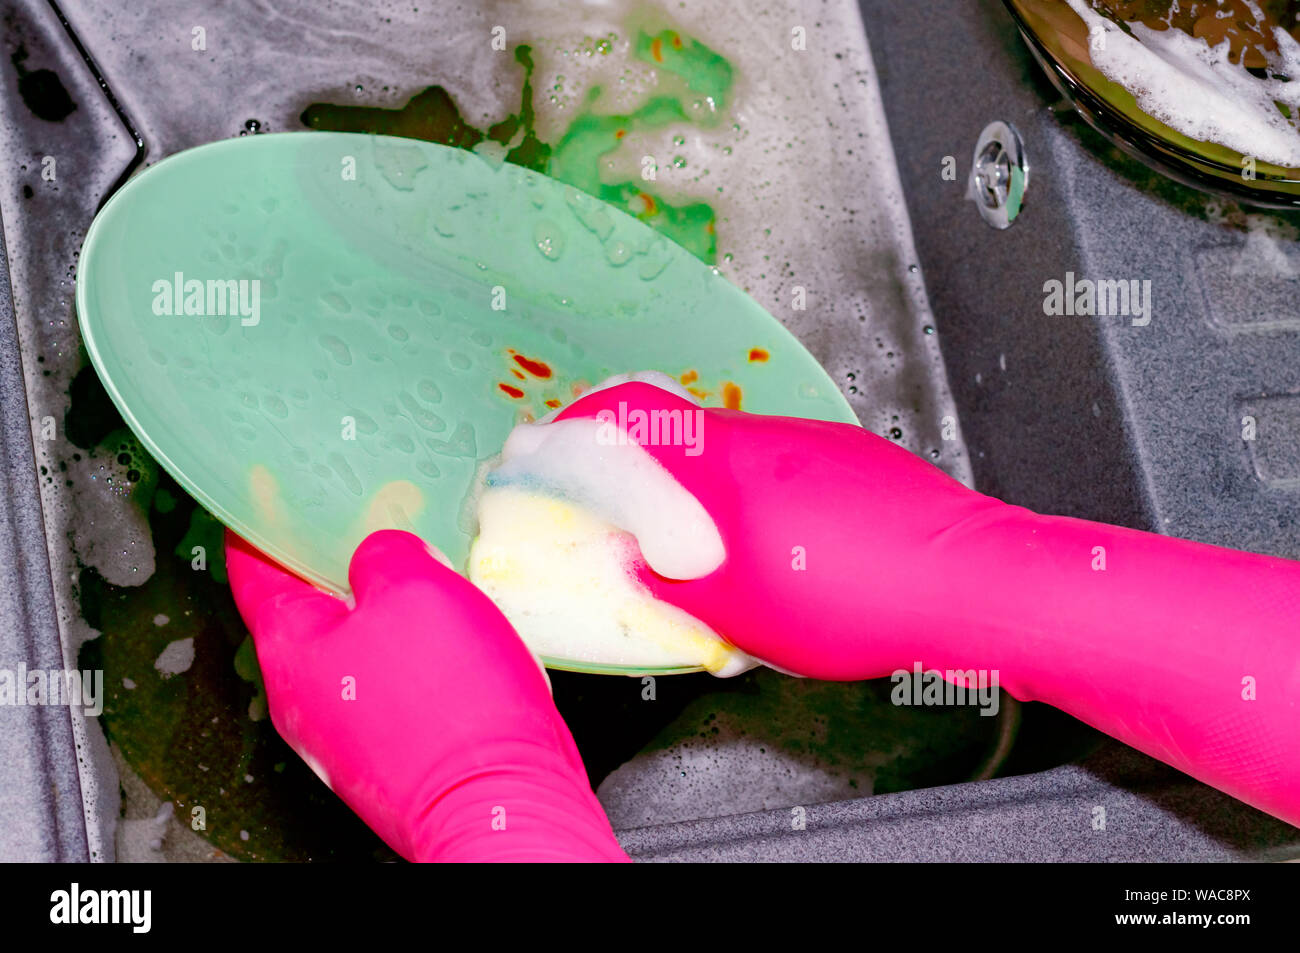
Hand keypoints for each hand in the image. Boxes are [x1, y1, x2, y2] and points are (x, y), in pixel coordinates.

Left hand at [224, 529, 627, 861]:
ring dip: (391, 613)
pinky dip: (420, 655)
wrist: (503, 802)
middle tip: (370, 525)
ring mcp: (351, 734)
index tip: (262, 495)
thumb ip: (387, 555)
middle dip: (339, 568)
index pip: (254, 571)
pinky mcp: (398, 755)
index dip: (259, 524)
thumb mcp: (418, 588)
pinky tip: (461, 640)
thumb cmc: (452, 705)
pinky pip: (398, 685)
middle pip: (309, 612)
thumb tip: (382, 556)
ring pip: (360, 649)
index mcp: (292, 651)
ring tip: (432, 579)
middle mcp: (309, 700)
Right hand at [542, 381, 1299, 826]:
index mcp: (723, 474)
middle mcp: (756, 442)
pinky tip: (751, 543)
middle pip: (656, 422)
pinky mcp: (837, 457)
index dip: (563, 442)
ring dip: (673, 481)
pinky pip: (756, 463)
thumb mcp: (750, 616)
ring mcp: (799, 444)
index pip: (618, 424)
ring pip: (708, 446)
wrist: (971, 582)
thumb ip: (679, 587)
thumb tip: (635, 571)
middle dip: (607, 452)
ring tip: (677, 540)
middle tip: (587, 492)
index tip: (530, 462)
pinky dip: (729, 494)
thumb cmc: (865, 601)